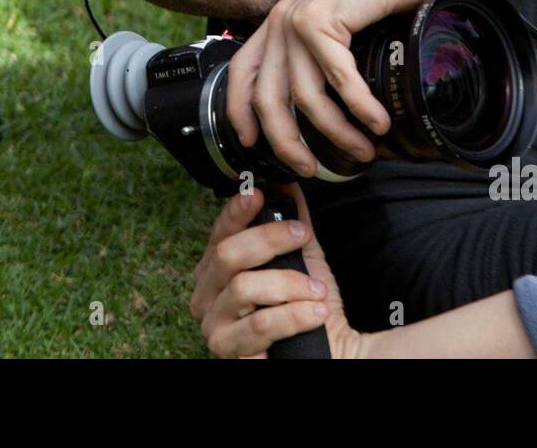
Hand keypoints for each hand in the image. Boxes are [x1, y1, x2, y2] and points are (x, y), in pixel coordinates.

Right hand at [190, 183, 366, 357]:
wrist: (330, 353)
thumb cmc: (308, 308)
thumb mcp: (304, 260)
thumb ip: (293, 222)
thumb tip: (288, 183)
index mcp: (218, 270)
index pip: (219, 232)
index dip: (236, 211)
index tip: (260, 194)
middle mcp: (206, 296)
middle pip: (226, 254)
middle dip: (269, 239)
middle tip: (303, 234)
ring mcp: (213, 326)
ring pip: (243, 288)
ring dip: (290, 285)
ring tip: (318, 293)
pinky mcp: (227, 352)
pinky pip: (258, 325)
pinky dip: (293, 315)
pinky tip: (316, 313)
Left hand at [225, 0, 439, 175]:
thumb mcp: (341, 25)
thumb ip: (324, 55)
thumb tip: (326, 107)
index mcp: (278, 22)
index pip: (242, 73)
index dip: (240, 112)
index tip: (252, 144)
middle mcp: (280, 21)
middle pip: (268, 99)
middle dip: (287, 142)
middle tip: (311, 168)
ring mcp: (298, 19)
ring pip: (307, 97)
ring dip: (337, 131)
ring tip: (363, 149)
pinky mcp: (324, 19)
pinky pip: (338, 80)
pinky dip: (360, 107)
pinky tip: (378, 122)